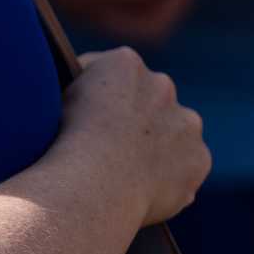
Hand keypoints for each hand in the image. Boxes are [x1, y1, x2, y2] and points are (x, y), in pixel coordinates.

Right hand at [61, 48, 208, 224]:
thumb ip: (78, 87)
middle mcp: (162, 85)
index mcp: (123, 63)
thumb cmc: (61, 144)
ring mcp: (186, 123)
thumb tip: (83, 94)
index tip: (87, 117)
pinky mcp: (199, 159)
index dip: (98, 95)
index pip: (111, 72)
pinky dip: (169, 177)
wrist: (92, 186)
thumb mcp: (55, 99)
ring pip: (173, 132)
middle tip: (110, 146)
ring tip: (127, 172)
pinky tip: (141, 190)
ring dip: (158, 145)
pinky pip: (184, 168)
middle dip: (136, 117)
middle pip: (149, 98)